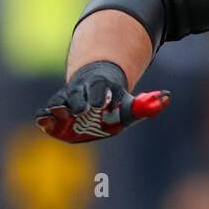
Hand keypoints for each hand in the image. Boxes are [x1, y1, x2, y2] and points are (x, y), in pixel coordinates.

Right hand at [35, 60, 169, 143]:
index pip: (100, 90)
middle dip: (78, 103)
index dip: (100, 97)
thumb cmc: (114, 101)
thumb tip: (167, 98)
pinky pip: (47, 112)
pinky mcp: (55, 110)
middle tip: (78, 112)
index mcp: (102, 87)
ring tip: (54, 115)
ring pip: (60, 101)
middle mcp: (82, 90)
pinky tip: (42, 121)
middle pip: (78, 95)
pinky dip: (44, 117)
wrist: (92, 90)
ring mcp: (66, 99)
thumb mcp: (130, 104)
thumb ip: (147, 104)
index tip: (99, 106)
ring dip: (57, 109)